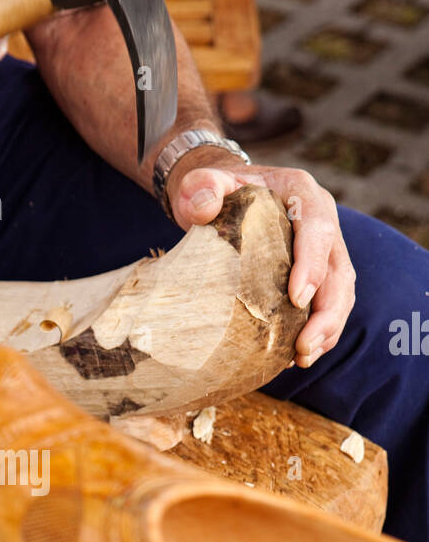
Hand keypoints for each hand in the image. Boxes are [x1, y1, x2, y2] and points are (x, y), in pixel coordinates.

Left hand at [166, 149, 355, 367]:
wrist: (222, 195)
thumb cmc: (213, 191)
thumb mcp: (201, 182)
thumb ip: (200, 188)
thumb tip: (201, 208)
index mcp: (301, 192)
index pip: (317, 229)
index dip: (312, 265)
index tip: (296, 299)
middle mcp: (321, 220)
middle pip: (338, 270)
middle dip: (327, 312)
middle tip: (304, 346)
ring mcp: (323, 249)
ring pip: (340, 292)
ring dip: (328, 329)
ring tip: (303, 358)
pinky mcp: (316, 273)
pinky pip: (327, 304)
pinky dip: (319, 331)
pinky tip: (297, 356)